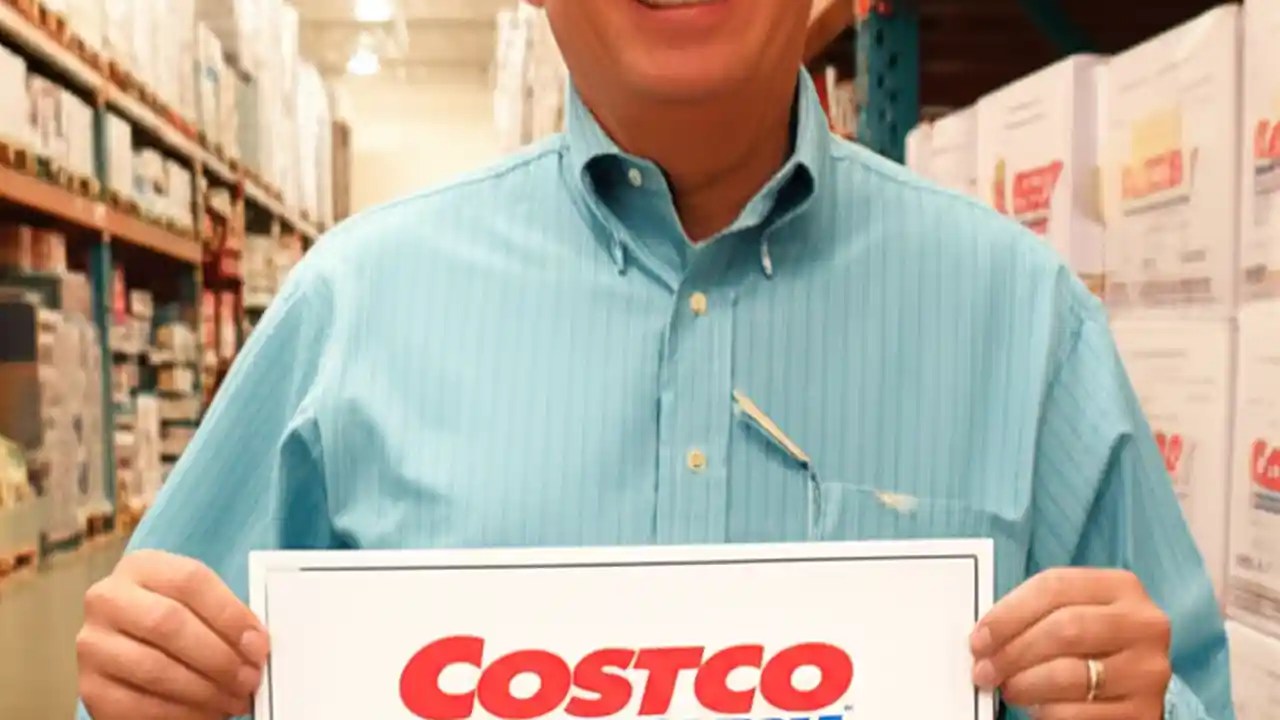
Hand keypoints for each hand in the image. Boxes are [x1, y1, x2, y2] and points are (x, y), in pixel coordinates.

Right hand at [77, 550, 269, 719]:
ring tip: (234, 699)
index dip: (229, 615)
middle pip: (168, 623)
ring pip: (153, 667)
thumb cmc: (178, 618)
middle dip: (218, 656)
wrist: (132, 642)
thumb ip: (225, 616)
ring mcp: (93, 643)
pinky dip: (180, 714)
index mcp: (141, 567)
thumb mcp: (198, 602)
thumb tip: (255, 647)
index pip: (190, 581)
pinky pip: (137, 706)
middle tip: (249, 678)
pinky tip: (207, 713)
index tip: (258, 644)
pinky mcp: (90, 687)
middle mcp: (108, 599)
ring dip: (204, 690)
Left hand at [969, 568, 1171, 718]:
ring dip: (1024, 684)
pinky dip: (1045, 712)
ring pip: (1070, 674)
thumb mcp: (1073, 613)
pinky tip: (1035, 708)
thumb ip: (1037, 614)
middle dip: (1013, 652)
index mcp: (1121, 587)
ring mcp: (1148, 670)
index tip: (979, 638)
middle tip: (984, 670)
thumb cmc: (1090, 643)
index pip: (1054, 587)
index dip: (1008, 613)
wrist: (1133, 685)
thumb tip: (985, 638)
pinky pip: (1077, 713)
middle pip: (1064, 629)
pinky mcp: (1144, 711)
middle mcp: (1144, 624)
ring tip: (1007, 689)